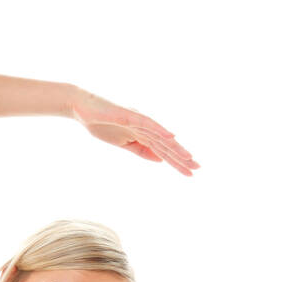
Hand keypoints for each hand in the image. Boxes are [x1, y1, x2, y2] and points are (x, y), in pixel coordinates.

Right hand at [70, 89, 198, 175]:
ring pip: (159, 136)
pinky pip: (147, 123)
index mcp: (143, 135)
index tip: (190, 172)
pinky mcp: (130, 115)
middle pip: (165, 145)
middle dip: (180, 157)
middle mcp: (145, 127)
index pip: (163, 151)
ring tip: (188, 157)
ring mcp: (138, 120)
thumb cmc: (101, 124)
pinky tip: (171, 136)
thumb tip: (160, 160)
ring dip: (174, 147)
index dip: (176, 162)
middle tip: (197, 169)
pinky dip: (159, 130)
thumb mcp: (123, 143)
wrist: (83, 109)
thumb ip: (141, 151)